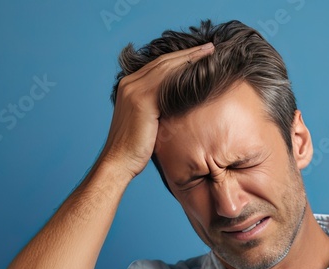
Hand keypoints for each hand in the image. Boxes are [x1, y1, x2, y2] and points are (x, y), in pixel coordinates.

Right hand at [98, 42, 214, 178]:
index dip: (179, 58)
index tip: (198, 54)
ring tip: (208, 53)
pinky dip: (184, 73)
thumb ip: (156, 106)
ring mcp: (134, 90)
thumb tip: (178, 103)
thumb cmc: (134, 148)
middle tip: (209, 47)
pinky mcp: (142, 100)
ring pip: (167, 67)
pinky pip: (166, 81)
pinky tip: (199, 70)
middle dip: (188, 53)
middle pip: (163, 62)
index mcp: (128, 87)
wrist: (119, 162)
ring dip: (190, 58)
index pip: (157, 66)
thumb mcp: (145, 121)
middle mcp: (129, 84)